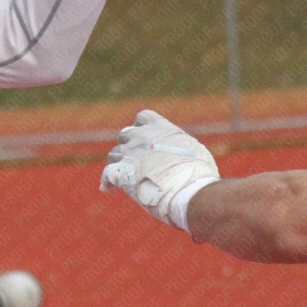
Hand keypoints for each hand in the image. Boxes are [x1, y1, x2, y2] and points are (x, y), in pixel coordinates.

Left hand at [99, 109, 218, 229]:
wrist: (190, 189)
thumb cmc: (199, 173)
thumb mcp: (193, 150)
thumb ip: (179, 148)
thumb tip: (181, 155)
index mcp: (160, 127)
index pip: (143, 117)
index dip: (142, 127)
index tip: (146, 138)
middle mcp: (141, 136)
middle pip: (126, 135)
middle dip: (130, 146)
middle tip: (138, 161)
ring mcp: (129, 153)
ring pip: (115, 153)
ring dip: (119, 162)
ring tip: (128, 176)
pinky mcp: (122, 172)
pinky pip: (107, 174)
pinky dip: (107, 181)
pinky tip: (108, 188)